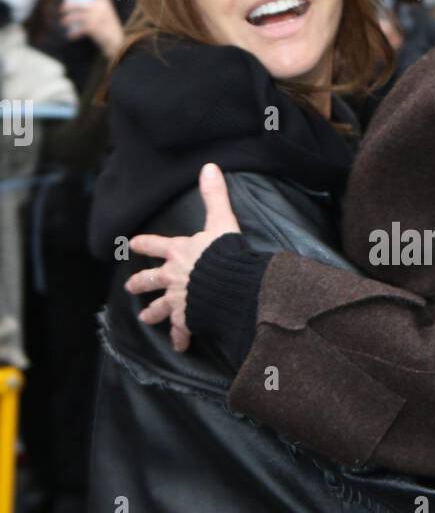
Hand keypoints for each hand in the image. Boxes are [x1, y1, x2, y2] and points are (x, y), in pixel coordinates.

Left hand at [59, 0, 123, 55]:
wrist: (118, 40)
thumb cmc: (110, 26)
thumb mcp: (107, 13)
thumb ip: (97, 7)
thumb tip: (80, 5)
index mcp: (104, 2)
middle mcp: (100, 8)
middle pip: (78, 4)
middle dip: (68, 6)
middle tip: (61, 8)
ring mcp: (96, 18)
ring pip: (76, 17)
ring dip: (67, 20)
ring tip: (63, 22)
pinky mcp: (93, 28)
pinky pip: (79, 30)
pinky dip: (74, 34)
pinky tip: (69, 36)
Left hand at [124, 163, 240, 352]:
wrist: (226, 285)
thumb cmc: (223, 254)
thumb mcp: (220, 221)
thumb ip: (214, 196)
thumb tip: (210, 167)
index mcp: (178, 252)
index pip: (155, 245)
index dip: (144, 244)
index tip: (132, 245)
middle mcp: (173, 276)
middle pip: (151, 280)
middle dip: (140, 283)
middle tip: (131, 287)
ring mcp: (178, 299)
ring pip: (160, 307)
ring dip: (153, 312)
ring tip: (146, 318)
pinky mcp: (188, 317)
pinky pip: (183, 329)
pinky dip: (181, 337)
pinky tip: (179, 345)